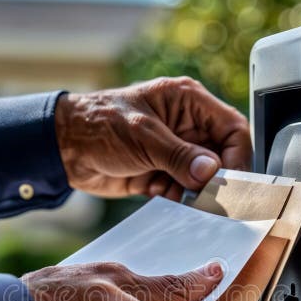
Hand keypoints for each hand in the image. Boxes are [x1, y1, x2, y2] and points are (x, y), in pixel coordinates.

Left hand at [54, 77, 251, 201]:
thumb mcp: (142, 138)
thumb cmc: (97, 125)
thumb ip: (179, 156)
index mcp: (188, 102)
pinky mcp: (162, 172)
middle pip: (222, 156)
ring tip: (177, 195)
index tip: (233, 183)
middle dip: (215, 179)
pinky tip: (159, 194)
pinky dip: (178, 199)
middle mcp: (186, 125)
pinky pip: (184, 190)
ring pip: (204, 177)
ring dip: (195, 192)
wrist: (63, 149)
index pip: (232, 128)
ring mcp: (175, 151)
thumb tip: (212, 172)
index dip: (237, 157)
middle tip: (209, 197)